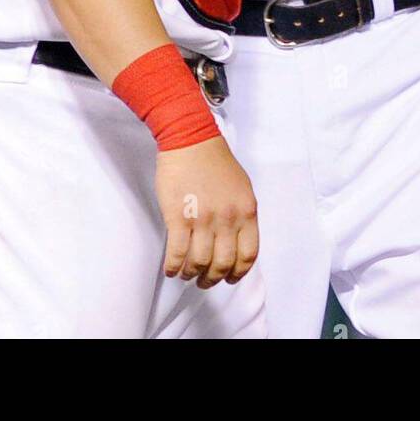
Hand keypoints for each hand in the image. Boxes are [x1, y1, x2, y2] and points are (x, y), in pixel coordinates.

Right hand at [156, 134, 258, 288]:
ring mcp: (203, 219)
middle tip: (204, 281)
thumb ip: (241, 214)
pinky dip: (174, 267)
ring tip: (186, 273)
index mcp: (246, 211)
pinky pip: (177, 254)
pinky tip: (171, 269)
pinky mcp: (178, 217)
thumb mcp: (241, 187)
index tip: (229, 277)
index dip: (238, 273)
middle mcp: (227, 218)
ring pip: (199, 263)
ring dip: (191, 274)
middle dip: (212, 279)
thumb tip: (236, 241)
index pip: (248, 256)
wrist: (190, 139)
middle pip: (223, 264)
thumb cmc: (214, 160)